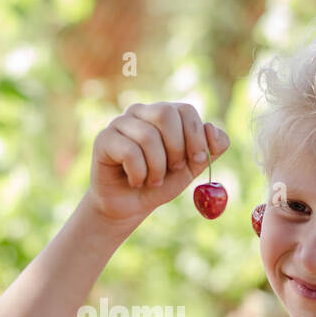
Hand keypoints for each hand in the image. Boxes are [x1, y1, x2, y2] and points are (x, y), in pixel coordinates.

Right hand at [85, 102, 228, 231]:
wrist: (129, 206)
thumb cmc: (159, 183)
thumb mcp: (191, 169)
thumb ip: (210, 150)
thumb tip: (211, 128)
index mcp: (165, 114)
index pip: (185, 110)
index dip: (195, 135)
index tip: (196, 160)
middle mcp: (141, 112)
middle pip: (165, 113)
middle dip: (176, 148)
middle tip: (173, 169)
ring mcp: (120, 123)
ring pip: (148, 136)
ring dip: (156, 167)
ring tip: (153, 181)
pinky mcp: (104, 139)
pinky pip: (128, 151)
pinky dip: (138, 173)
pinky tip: (135, 181)